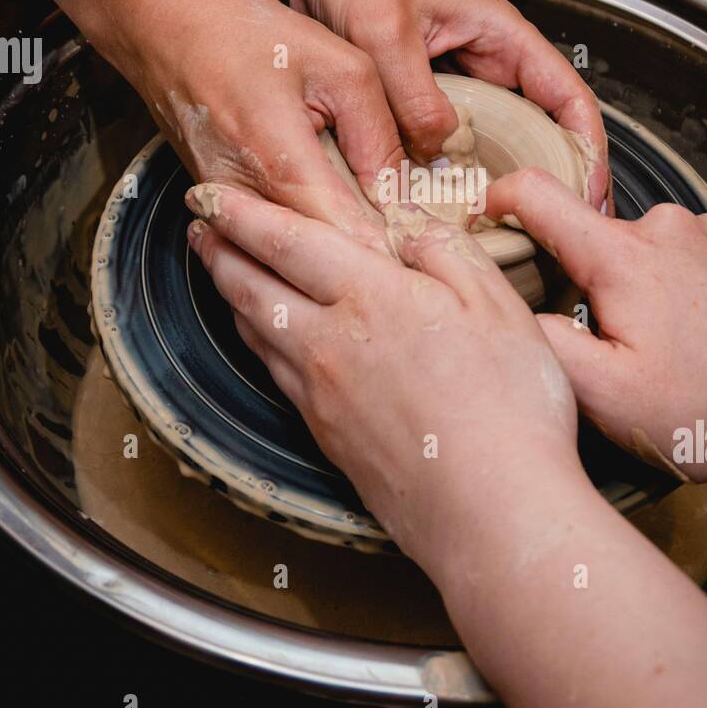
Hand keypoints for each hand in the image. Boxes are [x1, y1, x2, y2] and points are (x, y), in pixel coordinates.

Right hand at [118, 0, 405, 242]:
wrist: (166, 23)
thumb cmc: (247, 34)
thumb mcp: (340, 65)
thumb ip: (377, 131)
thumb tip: (402, 190)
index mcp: (280, 163)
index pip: (346, 237)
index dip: (390, 251)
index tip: (424, 257)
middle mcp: (245, 199)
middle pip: (317, 257)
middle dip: (367, 262)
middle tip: (414, 262)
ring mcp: (225, 209)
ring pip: (289, 254)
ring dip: (335, 257)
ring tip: (384, 254)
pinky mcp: (218, 206)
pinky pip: (266, 237)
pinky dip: (304, 239)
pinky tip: (339, 234)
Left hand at [184, 183, 578, 576]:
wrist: (490, 514)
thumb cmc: (507, 409)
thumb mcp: (498, 305)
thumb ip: (447, 252)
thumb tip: (408, 227)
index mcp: (369, 296)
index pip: (284, 240)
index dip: (239, 213)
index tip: (208, 194)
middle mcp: (328, 342)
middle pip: (251, 286)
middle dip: (219, 251)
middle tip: (200, 228)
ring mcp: (321, 394)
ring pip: (257, 332)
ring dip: (232, 296)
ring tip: (225, 274)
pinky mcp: (326, 435)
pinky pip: (276, 373)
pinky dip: (260, 342)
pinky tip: (270, 341)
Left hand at [289, 0, 609, 205]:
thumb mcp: (385, 33)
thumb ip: (415, 95)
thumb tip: (440, 151)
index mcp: (502, 38)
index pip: (569, 99)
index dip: (588, 151)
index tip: (589, 197)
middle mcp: (490, 65)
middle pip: (544, 132)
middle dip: (556, 182)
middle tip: (559, 236)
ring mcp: (462, 88)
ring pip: (500, 147)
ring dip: (507, 187)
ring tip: (513, 235)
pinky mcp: (428, 105)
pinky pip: (455, 151)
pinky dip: (459, 182)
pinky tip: (454, 212)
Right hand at [484, 170, 706, 500]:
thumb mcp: (607, 396)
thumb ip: (543, 344)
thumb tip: (509, 312)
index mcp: (623, 256)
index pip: (538, 194)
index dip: (499, 198)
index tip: (486, 215)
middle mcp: (665, 228)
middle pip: (592, 236)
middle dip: (585, 284)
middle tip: (607, 343)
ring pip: (639, 251)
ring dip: (636, 290)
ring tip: (661, 348)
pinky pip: (682, 258)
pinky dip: (676, 291)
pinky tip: (693, 337)